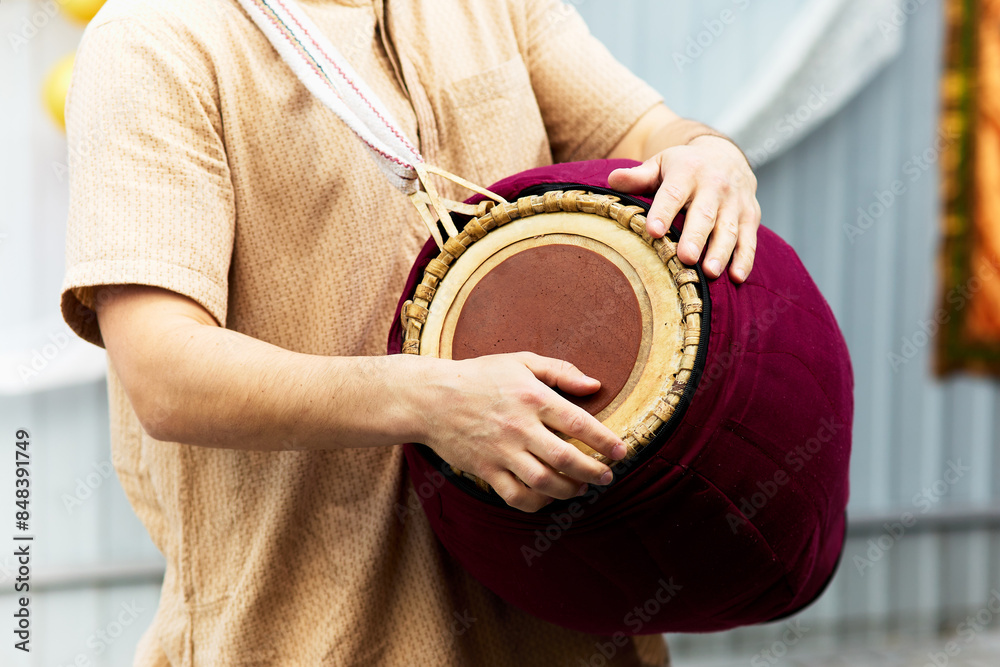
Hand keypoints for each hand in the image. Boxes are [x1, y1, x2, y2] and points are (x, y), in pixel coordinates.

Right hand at [411, 352, 626, 512]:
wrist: (431, 398)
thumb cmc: (479, 376)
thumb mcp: (520, 362)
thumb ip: (560, 371)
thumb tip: (594, 386)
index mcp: (532, 398)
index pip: (579, 425)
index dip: (605, 441)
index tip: (621, 452)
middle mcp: (519, 427)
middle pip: (567, 459)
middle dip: (594, 472)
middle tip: (606, 476)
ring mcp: (501, 452)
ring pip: (544, 483)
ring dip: (570, 490)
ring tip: (581, 487)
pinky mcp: (485, 470)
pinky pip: (516, 496)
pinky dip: (537, 503)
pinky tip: (548, 497)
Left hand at [608, 135, 760, 281]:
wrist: (726, 156)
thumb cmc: (684, 167)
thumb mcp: (661, 165)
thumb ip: (639, 176)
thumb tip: (613, 180)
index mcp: (687, 171)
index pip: (673, 193)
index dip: (663, 211)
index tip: (653, 231)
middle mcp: (715, 185)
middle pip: (704, 214)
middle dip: (696, 237)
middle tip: (686, 258)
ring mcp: (735, 202)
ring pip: (729, 229)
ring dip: (721, 252)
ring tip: (710, 273)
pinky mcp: (751, 215)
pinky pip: (749, 239)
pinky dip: (745, 258)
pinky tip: (737, 277)